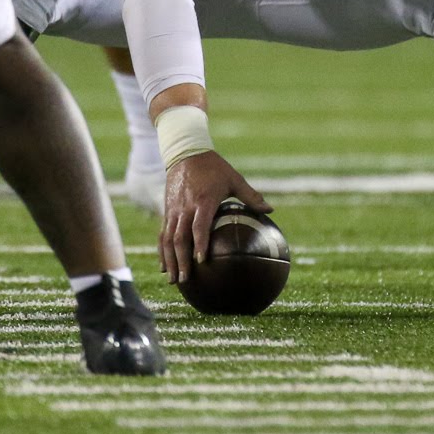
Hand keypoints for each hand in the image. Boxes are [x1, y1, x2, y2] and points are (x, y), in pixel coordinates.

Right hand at [158, 151, 269, 285]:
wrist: (185, 153)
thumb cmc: (214, 167)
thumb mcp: (233, 178)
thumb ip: (250, 196)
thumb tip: (271, 210)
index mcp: (203, 201)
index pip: (199, 226)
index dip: (199, 243)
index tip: (202, 261)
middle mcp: (185, 207)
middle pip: (179, 237)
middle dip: (181, 260)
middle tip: (186, 279)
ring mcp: (174, 210)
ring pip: (168, 238)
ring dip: (169, 260)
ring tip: (173, 280)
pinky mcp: (167, 211)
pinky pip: (162, 234)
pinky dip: (162, 251)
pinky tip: (164, 267)